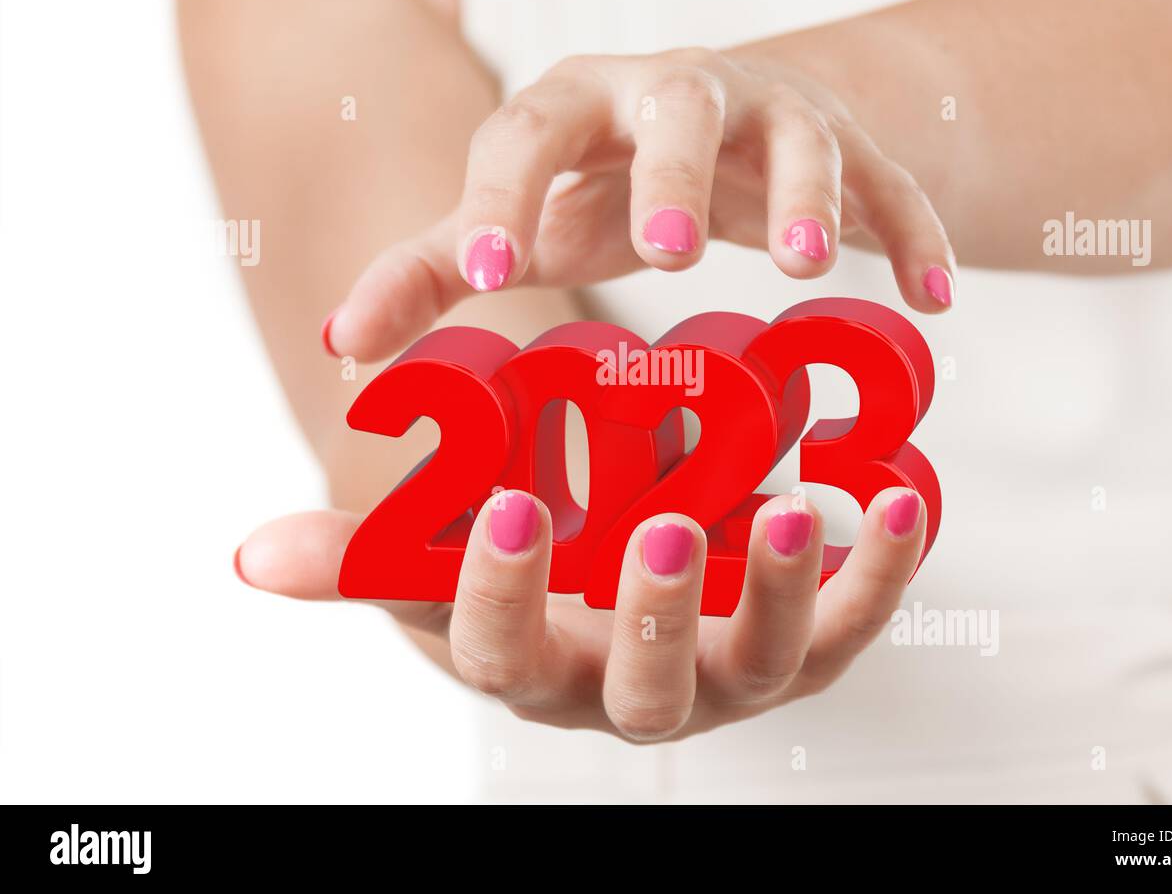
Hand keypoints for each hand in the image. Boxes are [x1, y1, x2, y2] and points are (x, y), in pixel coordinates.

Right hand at [235, 487, 926, 741]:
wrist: (608, 591)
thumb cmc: (525, 576)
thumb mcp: (444, 563)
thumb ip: (362, 559)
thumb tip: (248, 554)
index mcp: (539, 671)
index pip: (502, 653)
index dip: (497, 592)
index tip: (505, 503)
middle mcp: (635, 694)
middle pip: (645, 685)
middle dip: (654, 611)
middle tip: (665, 527)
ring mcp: (727, 676)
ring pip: (763, 662)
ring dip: (789, 594)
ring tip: (804, 513)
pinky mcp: (804, 648)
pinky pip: (853, 625)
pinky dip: (882, 571)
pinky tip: (903, 498)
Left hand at [322, 47, 955, 361]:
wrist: (719, 128)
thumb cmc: (598, 182)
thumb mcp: (522, 217)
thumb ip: (436, 269)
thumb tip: (339, 347)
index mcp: (575, 107)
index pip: (526, 136)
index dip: (508, 201)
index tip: (497, 280)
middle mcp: (672, 92)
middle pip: (673, 107)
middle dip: (669, 175)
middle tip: (664, 253)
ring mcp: (770, 113)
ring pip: (798, 135)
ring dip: (808, 197)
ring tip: (811, 270)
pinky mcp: (850, 146)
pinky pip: (894, 182)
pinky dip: (917, 233)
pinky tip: (935, 300)